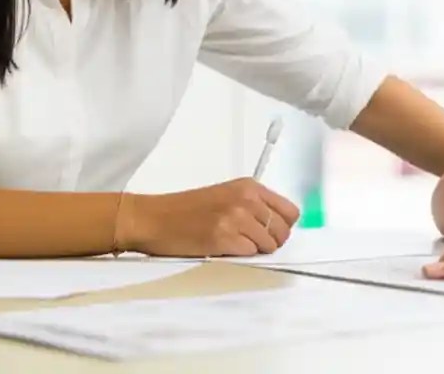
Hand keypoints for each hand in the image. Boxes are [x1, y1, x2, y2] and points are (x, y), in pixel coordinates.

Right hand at [120, 178, 299, 256]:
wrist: (154, 218)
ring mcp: (235, 217)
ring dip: (255, 250)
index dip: (282, 227)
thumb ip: (253, 206)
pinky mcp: (224, 237)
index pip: (290, 211)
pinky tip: (223, 249)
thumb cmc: (185, 210)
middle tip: (251, 244)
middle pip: (283, 230)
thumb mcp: (225, 196)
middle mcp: (246, 199)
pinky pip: (250, 253)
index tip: (270, 233)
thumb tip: (279, 228)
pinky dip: (240, 256)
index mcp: (249, 187)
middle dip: (272, 242)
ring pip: (269, 244)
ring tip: (234, 245)